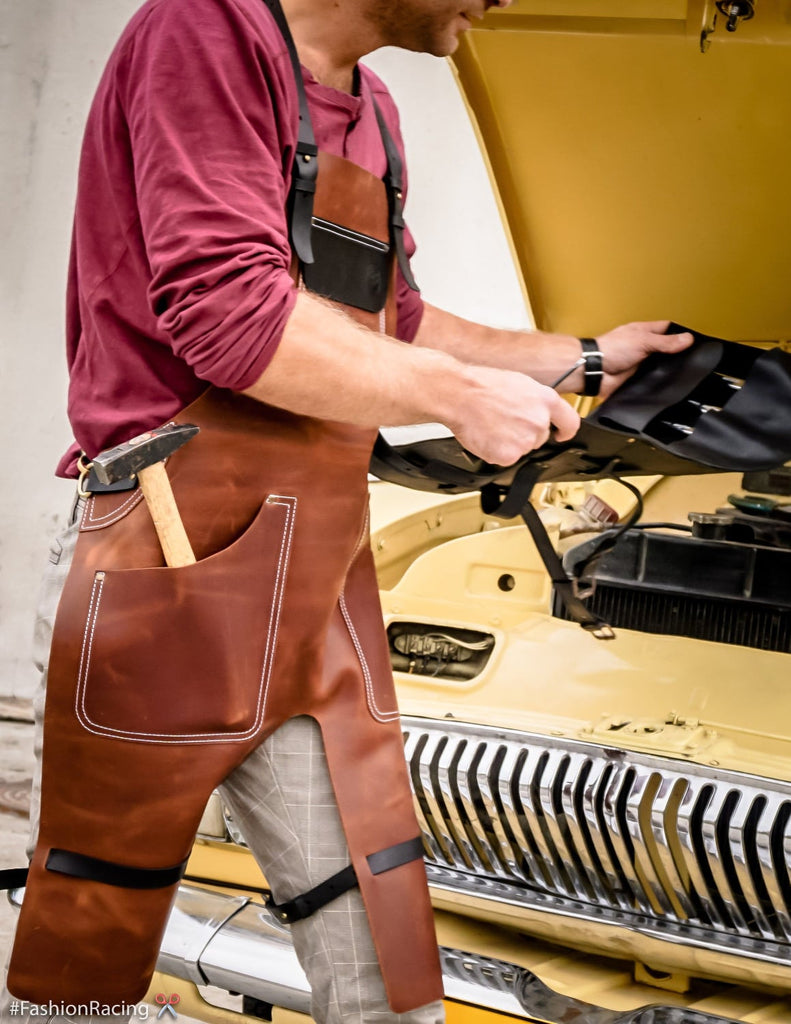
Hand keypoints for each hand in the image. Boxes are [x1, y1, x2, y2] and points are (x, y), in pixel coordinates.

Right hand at [448, 365, 579, 464]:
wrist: (460, 394)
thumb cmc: (482, 386)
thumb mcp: (519, 384)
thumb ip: (534, 402)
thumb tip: (536, 412)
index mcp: (545, 401)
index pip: (570, 422)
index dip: (566, 431)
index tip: (562, 435)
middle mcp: (539, 422)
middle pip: (540, 437)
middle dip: (524, 434)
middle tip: (504, 422)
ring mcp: (525, 441)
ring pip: (522, 449)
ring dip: (509, 443)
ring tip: (492, 425)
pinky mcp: (509, 455)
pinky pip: (505, 459)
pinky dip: (495, 452)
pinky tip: (486, 436)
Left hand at [595, 320, 692, 397]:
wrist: (594, 371)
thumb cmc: (609, 350)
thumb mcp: (643, 341)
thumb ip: (666, 342)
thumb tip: (687, 339)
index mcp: (642, 332)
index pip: (666, 328)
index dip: (679, 332)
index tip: (692, 338)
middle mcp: (641, 347)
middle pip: (664, 348)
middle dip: (675, 353)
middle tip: (690, 355)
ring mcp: (638, 363)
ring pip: (659, 365)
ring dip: (666, 368)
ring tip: (681, 370)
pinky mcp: (635, 378)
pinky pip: (651, 379)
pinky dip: (657, 381)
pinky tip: (665, 382)